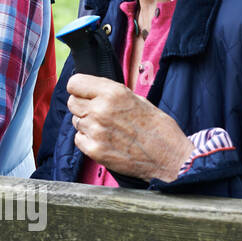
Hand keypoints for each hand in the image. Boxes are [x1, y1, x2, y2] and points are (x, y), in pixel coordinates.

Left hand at [66, 74, 193, 181]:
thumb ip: (110, 93)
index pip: (74, 83)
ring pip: (76, 121)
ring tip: (109, 129)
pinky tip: (106, 141)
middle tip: (99, 113)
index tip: (83, 93)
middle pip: (72, 102)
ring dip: (87, 124)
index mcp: (112, 93)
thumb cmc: (157, 127)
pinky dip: (88, 140)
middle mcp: (100, 109)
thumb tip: (91, 90)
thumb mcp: (136, 99)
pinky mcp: (94, 150)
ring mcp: (96, 131)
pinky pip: (79, 139)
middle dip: (83, 106)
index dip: (79, 89)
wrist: (169, 157)